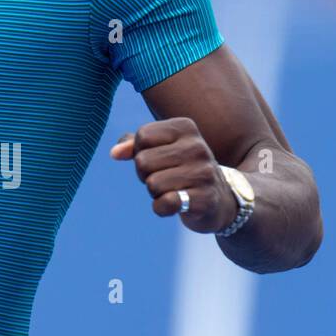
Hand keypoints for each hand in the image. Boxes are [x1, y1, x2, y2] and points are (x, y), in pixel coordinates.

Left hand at [109, 116, 238, 233]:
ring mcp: (203, 173)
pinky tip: (174, 205)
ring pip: (152, 184)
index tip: (158, 160)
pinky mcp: (204, 199)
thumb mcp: (161, 149)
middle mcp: (197, 146)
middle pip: (143, 161)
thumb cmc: (182, 169)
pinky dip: (161, 208)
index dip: (140, 152)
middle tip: (165, 178)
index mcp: (185, 127)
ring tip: (173, 190)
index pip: (142, 136)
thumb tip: (115, 153)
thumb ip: (134, 145)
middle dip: (146, 175)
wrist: (221, 198)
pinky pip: (165, 203)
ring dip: (155, 193)